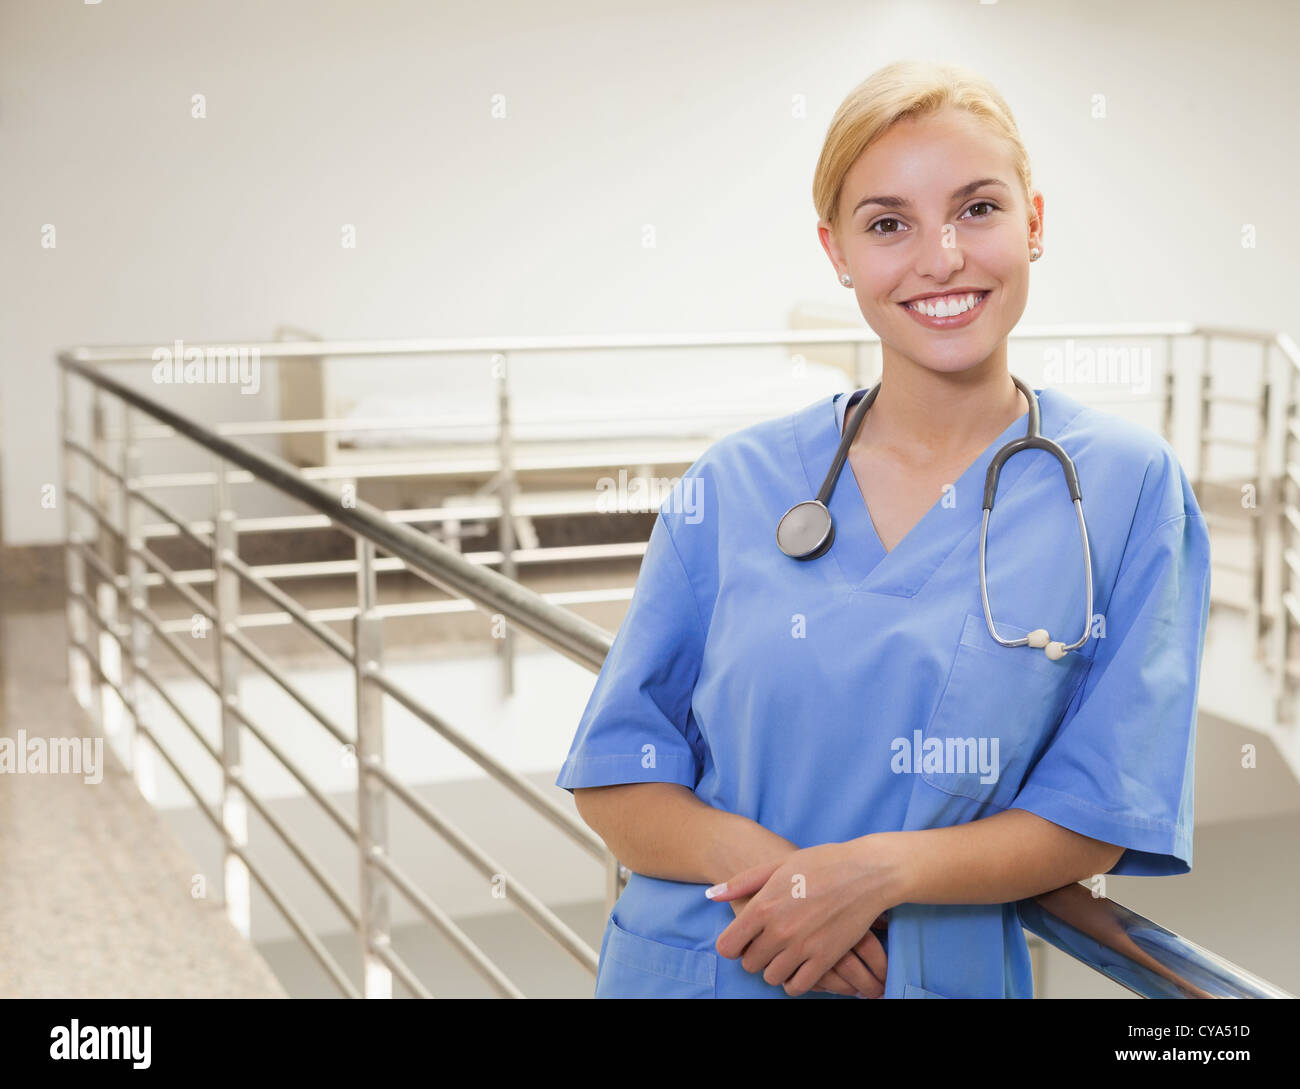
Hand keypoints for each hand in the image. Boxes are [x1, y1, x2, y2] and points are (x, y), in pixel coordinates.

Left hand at [710, 839, 898, 996]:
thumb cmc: (821, 863)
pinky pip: (797, 987)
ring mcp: (803, 948)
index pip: (728, 946)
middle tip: (768, 941)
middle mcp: (779, 930)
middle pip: (749, 964)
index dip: (733, 944)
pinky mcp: (826, 959)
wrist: (866, 872)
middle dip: (754, 955)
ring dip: (774, 968)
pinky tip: (800, 964)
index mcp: (764, 906)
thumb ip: (742, 882)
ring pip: (771, 977)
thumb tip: (712, 895)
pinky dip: (795, 981)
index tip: (743, 938)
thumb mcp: (778, 865)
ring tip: (785, 952)